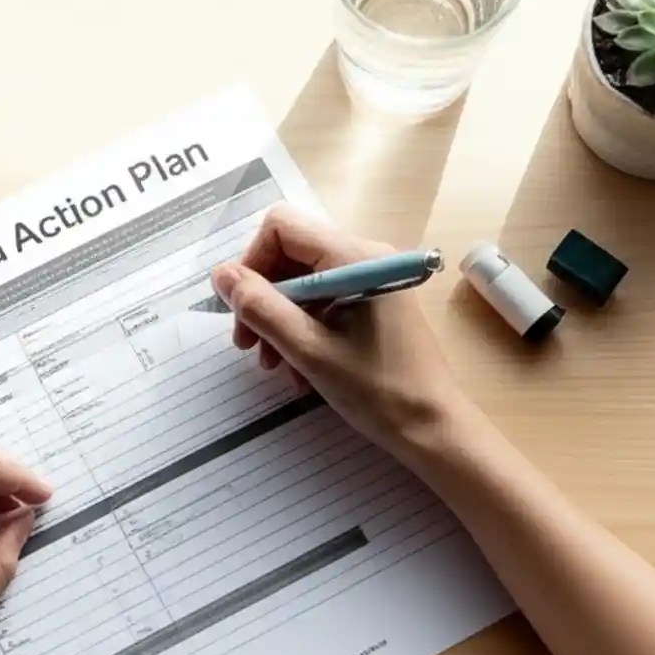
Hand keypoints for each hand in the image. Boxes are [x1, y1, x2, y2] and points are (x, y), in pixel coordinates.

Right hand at [211, 207, 464, 457]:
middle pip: (291, 255)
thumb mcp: (308, 350)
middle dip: (263, 298)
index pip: (283, 227)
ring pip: (304, 283)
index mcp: (354, 257)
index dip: (252, 262)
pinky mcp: (374, 303)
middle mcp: (365, 257)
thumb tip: (222, 275)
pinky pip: (324, 302)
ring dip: (280, 321)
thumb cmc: (377, 390)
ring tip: (272, 365)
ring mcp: (372, 280)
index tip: (240, 307)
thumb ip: (261, 308)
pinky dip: (303, 331)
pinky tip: (300, 370)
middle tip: (247, 345)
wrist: (432, 427)